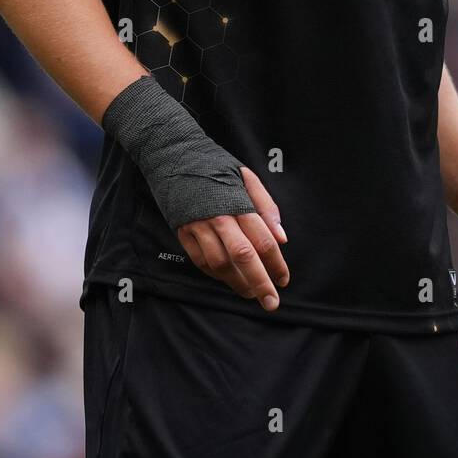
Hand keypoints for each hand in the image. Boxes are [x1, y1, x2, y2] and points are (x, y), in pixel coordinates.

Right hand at [175, 167, 289, 311]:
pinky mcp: (182, 232)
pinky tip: (228, 278)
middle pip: (243, 256)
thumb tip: (281, 239)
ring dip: (237, 283)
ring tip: (250, 292)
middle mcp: (218, 217)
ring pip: (220, 264)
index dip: (276, 263)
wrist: (173, 154)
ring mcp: (198, 226)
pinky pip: (200, 261)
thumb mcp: (246, 177)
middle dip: (260, 283)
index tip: (284, 280)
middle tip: (271, 303)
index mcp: (238, 203)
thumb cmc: (214, 165)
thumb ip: (266, 207)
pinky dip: (215, 274)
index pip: (262, 240)